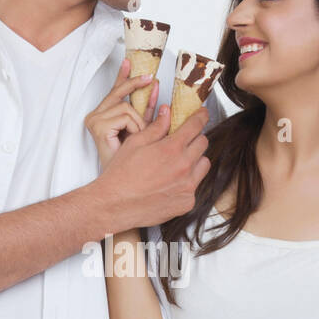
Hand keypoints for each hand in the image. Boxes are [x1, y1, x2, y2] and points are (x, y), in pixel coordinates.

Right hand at [84, 57, 159, 170]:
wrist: (116, 191)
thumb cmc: (129, 168)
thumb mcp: (143, 135)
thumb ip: (148, 112)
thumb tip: (156, 87)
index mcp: (103, 117)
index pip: (117, 91)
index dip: (124, 77)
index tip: (129, 61)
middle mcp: (96, 116)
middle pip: (120, 93)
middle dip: (134, 84)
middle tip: (149, 77)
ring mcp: (94, 120)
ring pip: (127, 106)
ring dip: (138, 123)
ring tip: (134, 138)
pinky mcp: (97, 126)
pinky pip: (125, 116)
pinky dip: (133, 128)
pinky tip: (127, 140)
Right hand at [91, 80, 211, 231]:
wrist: (114, 205)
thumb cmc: (120, 176)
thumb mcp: (135, 143)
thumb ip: (156, 127)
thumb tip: (167, 112)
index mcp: (171, 149)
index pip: (196, 125)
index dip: (200, 116)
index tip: (202, 114)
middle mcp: (183, 167)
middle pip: (202, 143)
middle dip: (195, 138)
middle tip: (183, 140)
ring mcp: (187, 186)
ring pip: (203, 164)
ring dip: (195, 159)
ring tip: (177, 163)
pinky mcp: (187, 202)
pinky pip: (196, 186)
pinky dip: (188, 181)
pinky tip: (171, 182)